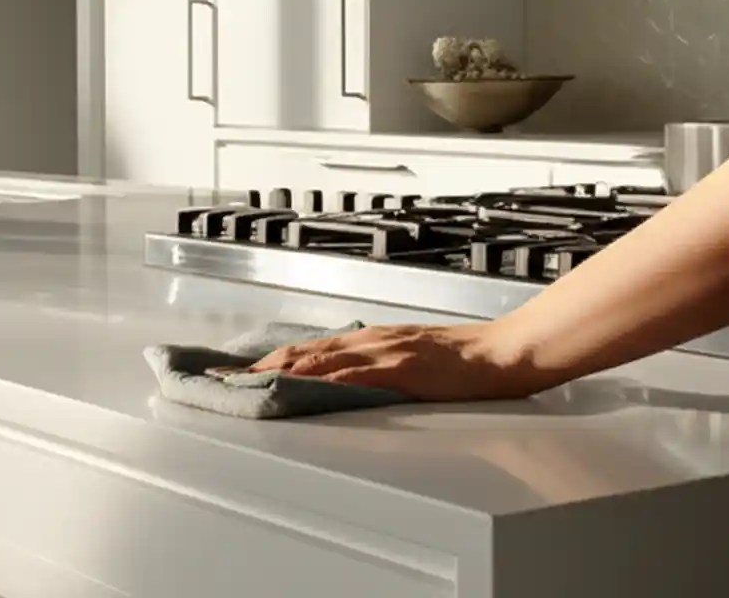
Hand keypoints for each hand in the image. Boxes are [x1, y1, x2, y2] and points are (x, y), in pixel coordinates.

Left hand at [248, 323, 557, 401]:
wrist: (506, 351)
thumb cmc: (466, 359)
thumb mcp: (413, 358)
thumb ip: (379, 366)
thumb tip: (345, 380)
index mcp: (372, 339)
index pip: (310, 349)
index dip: (270, 360)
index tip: (237, 373)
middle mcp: (371, 341)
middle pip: (301, 351)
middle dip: (257, 366)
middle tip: (221, 380)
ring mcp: (385, 352)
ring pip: (318, 359)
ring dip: (276, 371)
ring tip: (243, 385)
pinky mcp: (402, 368)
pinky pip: (353, 375)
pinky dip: (320, 381)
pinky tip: (298, 387)